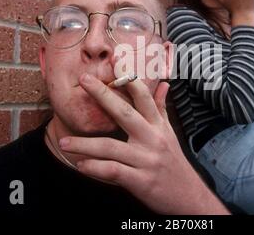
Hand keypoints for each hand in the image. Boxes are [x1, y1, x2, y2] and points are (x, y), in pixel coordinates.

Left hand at [60, 74, 229, 214]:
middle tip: (83, 80)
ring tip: (64, 142)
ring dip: (85, 144)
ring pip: (111, 147)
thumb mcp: (170, 133)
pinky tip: (81, 165)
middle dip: (103, 95)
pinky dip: (95, 168)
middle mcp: (152, 138)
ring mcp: (146, 160)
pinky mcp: (141, 181)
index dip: (129, 77)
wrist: (188, 195)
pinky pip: (113, 171)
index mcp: (158, 126)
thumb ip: (161, 109)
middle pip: (125, 113)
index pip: (144, 96)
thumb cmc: (174, 161)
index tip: (115, 59)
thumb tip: (165, 84)